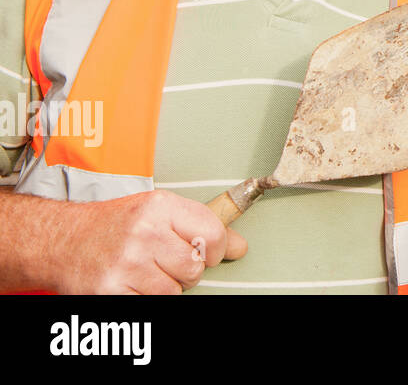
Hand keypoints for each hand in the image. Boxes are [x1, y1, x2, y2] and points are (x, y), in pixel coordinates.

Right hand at [48, 189, 246, 293]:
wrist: (62, 241)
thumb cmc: (116, 225)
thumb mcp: (160, 213)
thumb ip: (201, 227)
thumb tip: (239, 247)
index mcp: (160, 207)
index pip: (212, 234)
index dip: (214, 248)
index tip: (203, 251)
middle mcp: (144, 232)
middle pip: (195, 268)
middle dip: (185, 270)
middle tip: (164, 261)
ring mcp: (126, 263)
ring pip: (175, 290)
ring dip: (165, 286)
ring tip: (145, 270)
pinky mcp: (110, 291)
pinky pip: (153, 304)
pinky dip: (146, 298)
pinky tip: (132, 283)